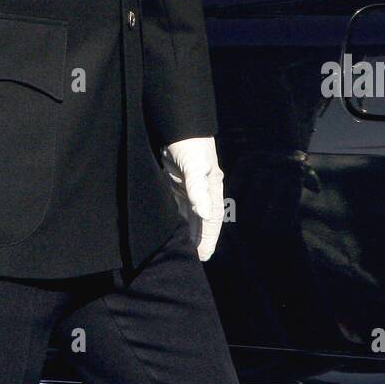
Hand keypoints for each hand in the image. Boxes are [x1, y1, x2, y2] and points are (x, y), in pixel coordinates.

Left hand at [160, 137, 223, 260]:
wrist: (177, 123)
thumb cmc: (189, 143)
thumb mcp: (195, 165)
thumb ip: (198, 189)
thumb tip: (204, 213)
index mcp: (211, 188)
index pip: (211, 220)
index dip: (208, 239)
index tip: (203, 257)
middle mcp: (202, 191)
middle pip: (201, 221)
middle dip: (197, 239)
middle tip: (190, 260)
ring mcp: (189, 187)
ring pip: (189, 216)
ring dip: (187, 231)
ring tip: (181, 251)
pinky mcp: (176, 183)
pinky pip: (178, 206)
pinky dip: (177, 219)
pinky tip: (172, 229)